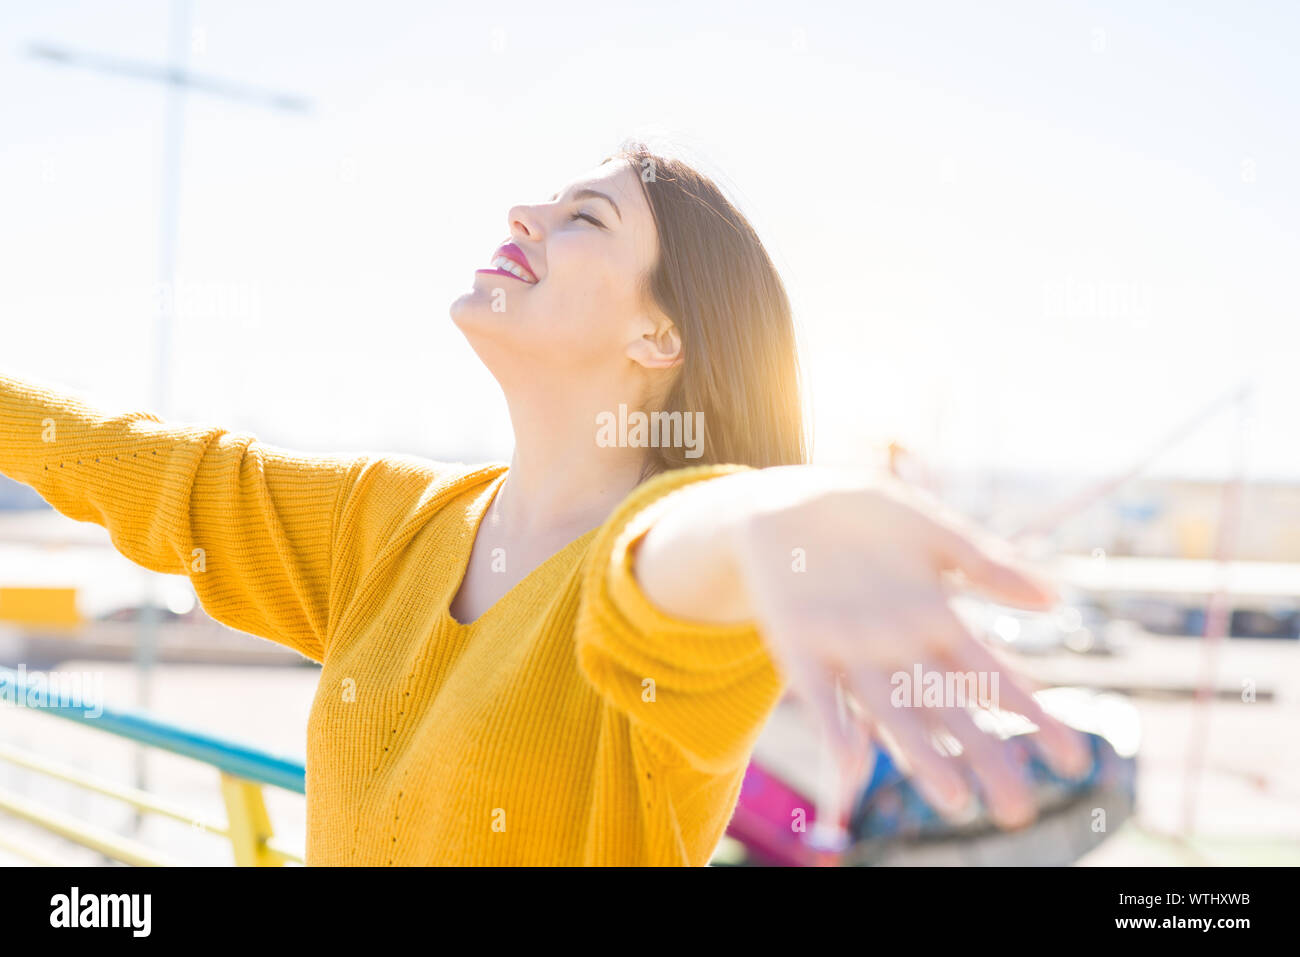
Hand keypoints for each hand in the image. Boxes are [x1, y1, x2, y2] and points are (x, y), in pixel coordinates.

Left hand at [724, 466, 1091, 831]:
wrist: (782, 499)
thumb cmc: (865, 514)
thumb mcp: (929, 530)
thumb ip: (985, 563)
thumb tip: (1056, 599)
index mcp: (936, 618)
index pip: (994, 676)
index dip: (1033, 716)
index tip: (1075, 760)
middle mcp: (898, 646)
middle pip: (949, 709)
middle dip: (984, 756)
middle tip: (1019, 809)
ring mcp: (850, 652)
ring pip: (892, 714)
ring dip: (920, 755)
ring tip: (954, 798)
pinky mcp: (799, 647)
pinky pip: (821, 697)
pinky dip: (836, 731)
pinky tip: (852, 766)